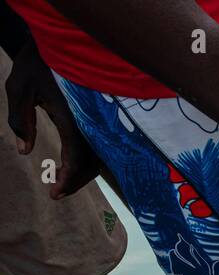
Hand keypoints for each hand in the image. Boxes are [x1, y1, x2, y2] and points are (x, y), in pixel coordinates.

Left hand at [5, 39, 102, 198]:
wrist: (66, 39)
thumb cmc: (38, 60)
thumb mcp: (19, 87)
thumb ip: (20, 120)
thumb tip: (24, 150)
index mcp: (72, 116)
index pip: (77, 158)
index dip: (68, 180)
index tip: (55, 194)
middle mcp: (90, 121)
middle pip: (93, 164)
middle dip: (76, 182)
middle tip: (57, 194)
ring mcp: (98, 119)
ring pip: (100, 156)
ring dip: (84, 173)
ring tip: (64, 181)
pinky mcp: (100, 117)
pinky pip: (101, 145)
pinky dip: (90, 159)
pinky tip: (75, 163)